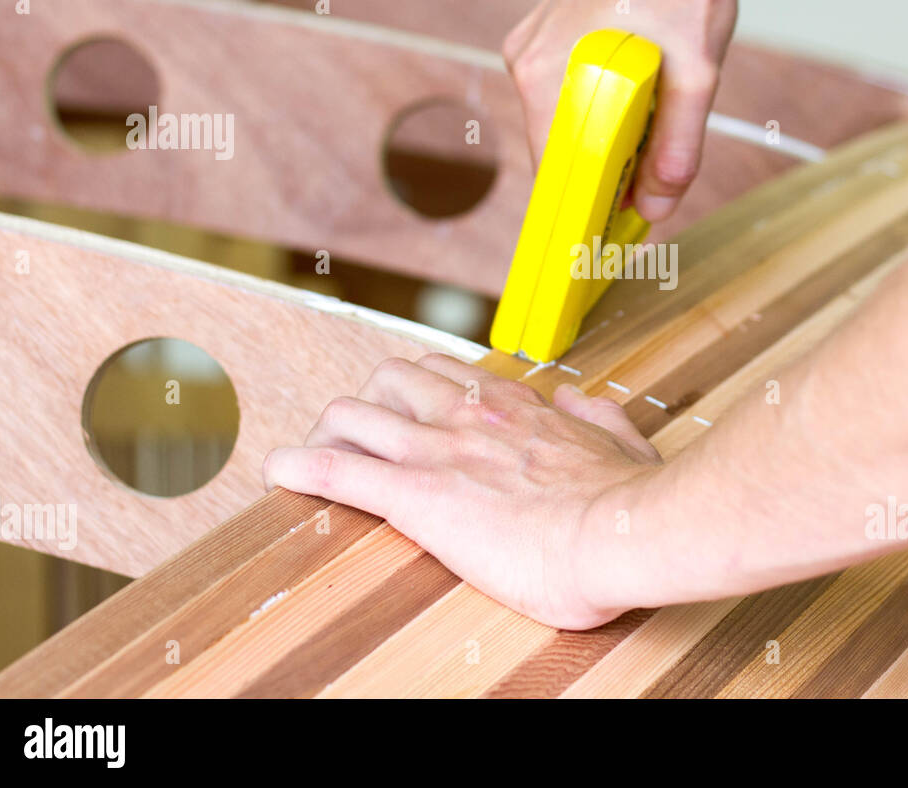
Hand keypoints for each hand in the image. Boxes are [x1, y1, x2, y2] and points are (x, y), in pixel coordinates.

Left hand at [263, 354, 662, 629]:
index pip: (450, 375)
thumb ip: (600, 419)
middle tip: (359, 442)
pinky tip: (279, 475)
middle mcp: (471, 415)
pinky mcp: (417, 494)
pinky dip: (299, 468)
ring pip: (352, 413)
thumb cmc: (628, 503)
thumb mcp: (625, 444)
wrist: (622, 533)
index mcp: (518, 408)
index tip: (410, 417)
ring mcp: (439, 449)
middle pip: (389, 378)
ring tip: (315, 462)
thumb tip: (582, 401)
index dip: (418, 392)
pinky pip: (336, 469)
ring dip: (326, 433)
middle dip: (366, 404)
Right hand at [501, 0, 737, 222]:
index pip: (551, 171)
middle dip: (603, 176)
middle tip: (650, 191)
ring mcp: (533, 45)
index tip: (604, 241)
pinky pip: (566, 94)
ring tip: (654, 128)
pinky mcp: (548, 36)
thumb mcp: (696, 74)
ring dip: (606, 141)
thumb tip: (658, 207)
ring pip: (564, 122)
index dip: (580, 211)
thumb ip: (678, 146)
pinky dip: (599, 111)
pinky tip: (640, 99)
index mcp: (547, 72)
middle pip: (558, 149)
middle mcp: (527, 60)